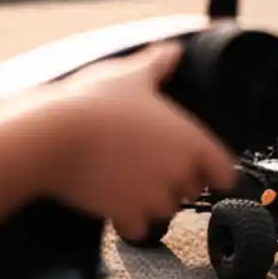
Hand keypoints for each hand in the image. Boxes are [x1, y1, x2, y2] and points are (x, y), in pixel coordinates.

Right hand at [42, 41, 237, 238]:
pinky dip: (127, 221)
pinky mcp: (129, 214)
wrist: (52, 136)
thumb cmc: (92, 103)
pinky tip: (110, 200)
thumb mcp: (129, 76)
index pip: (225, 171)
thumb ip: (157, 65)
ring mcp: (156, 195)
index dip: (210, 170)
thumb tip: (173, 49)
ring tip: (123, 178)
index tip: (193, 166)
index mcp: (191, 140)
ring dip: (149, 202)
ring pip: (165, 210)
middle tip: (144, 165)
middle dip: (173, 183)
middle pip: (192, 191)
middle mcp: (181, 171)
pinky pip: (139, 228)